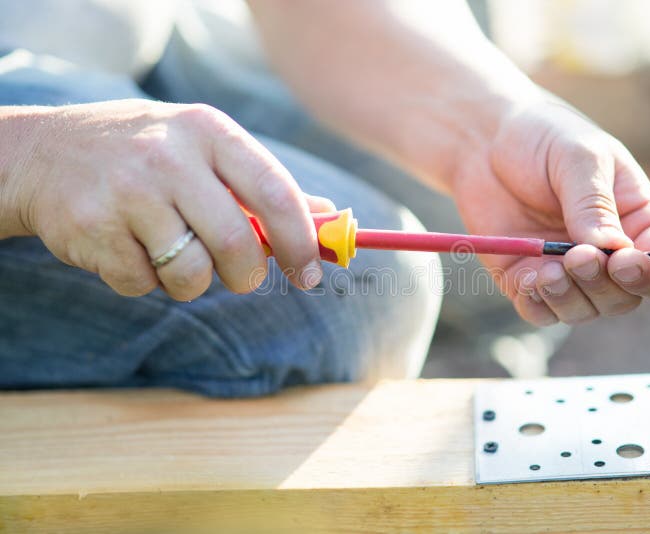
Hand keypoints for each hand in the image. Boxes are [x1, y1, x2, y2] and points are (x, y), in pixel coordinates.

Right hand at [1, 99, 332, 299]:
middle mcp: (169, 157)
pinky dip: (145, 281)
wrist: (44, 153)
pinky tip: (128, 247)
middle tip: (241, 277)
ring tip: (171, 254)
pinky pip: (143, 284)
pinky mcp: (92, 228)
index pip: (275, 192)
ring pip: (190, 275)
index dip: (301, 241)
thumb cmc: (148, 156)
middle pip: (236, 244)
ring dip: (191, 282)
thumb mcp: (206, 152)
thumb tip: (330, 219)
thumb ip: (264, 187)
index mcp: (209, 131)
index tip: (310, 276)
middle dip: (247, 276)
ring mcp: (127, 192)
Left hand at [452, 102, 649, 325]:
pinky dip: (538, 304)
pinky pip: (540, 312)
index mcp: (636, 220)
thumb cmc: (543, 138)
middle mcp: (607, 253)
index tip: (623, 262)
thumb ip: (593, 203)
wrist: (485, 141)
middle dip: (604, 285)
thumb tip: (610, 249)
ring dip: (570, 298)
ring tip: (548, 270)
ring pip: (585, 309)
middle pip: (625, 296)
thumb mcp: (577, 157)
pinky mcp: (527, 279)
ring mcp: (567, 270)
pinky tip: (529, 280)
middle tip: (577, 257)